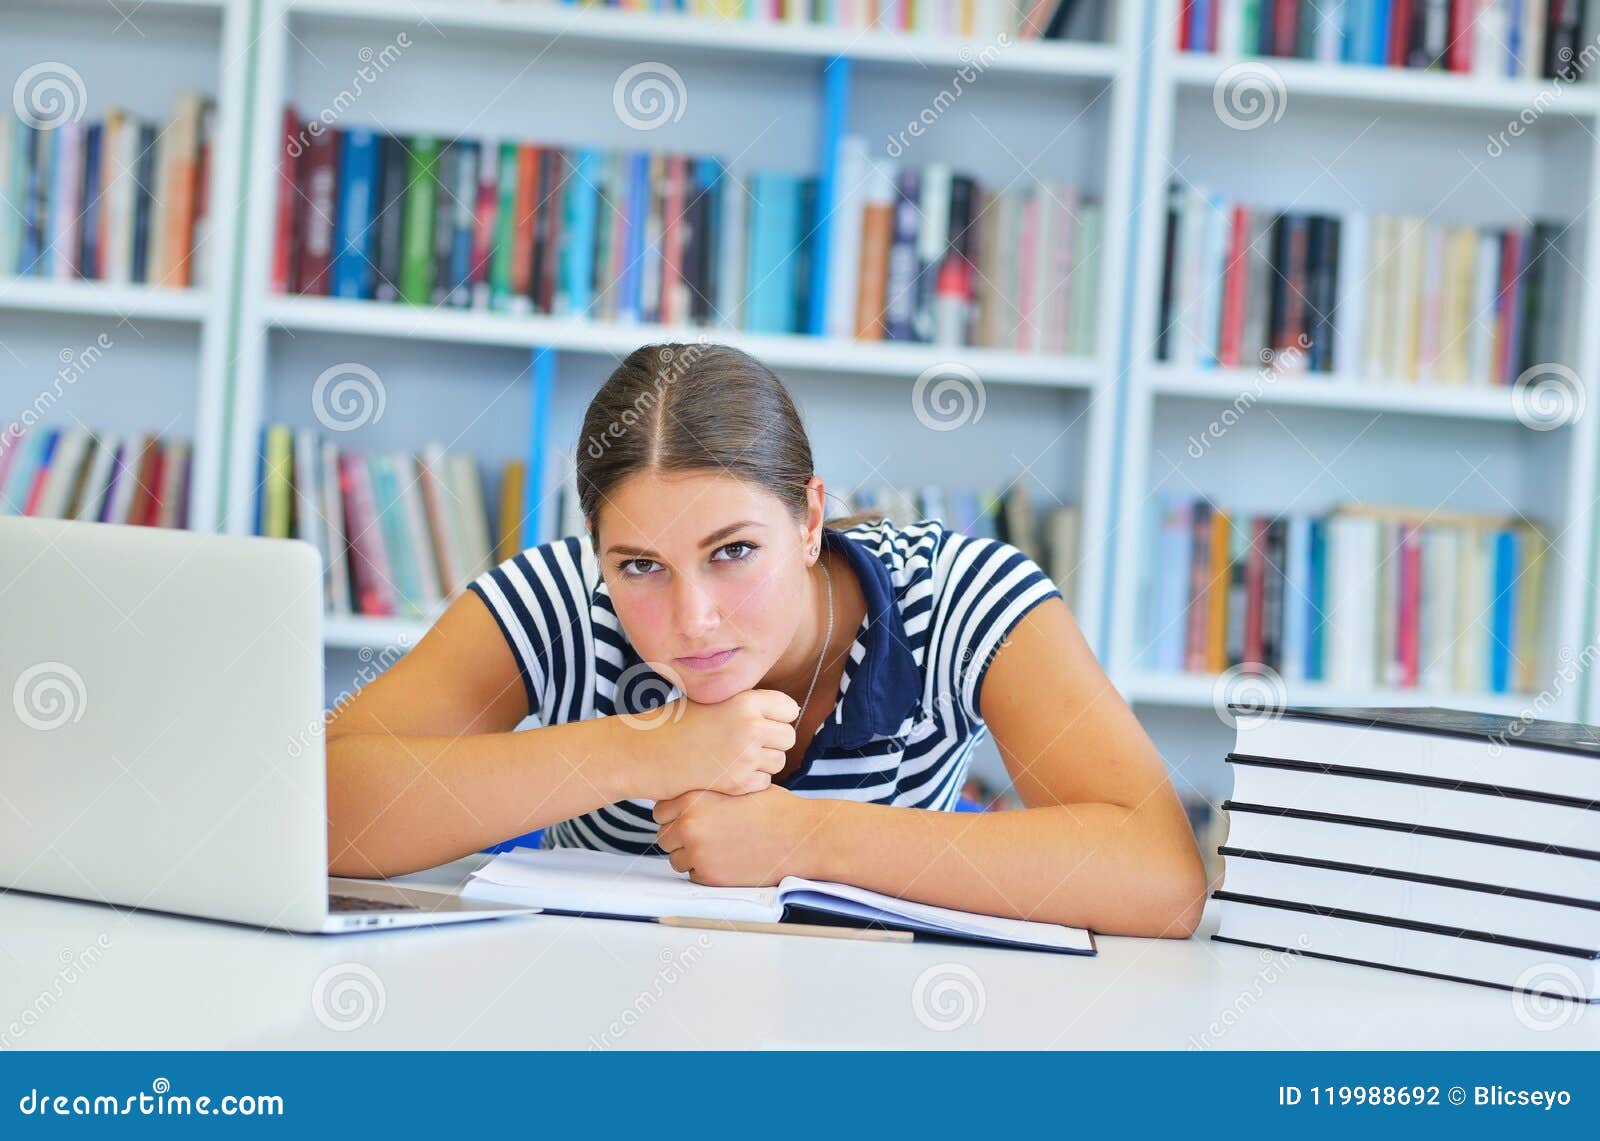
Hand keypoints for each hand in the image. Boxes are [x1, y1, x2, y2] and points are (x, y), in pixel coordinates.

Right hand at [621, 688, 798, 802]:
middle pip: (788, 737)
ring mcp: (745, 757)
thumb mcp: (712, 699)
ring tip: (736, 757)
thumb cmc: (676, 723)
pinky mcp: (738, 783)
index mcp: (745, 701)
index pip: (789, 708)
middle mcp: (750, 727)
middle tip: (750, 743)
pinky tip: (729, 773)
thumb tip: (783, 710)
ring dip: (763, 762)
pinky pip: (764, 782)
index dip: (777, 716)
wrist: (646, 753)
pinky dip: (751, 781)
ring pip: (778, 761)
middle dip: (773, 741)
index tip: (762, 721)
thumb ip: (745, 703)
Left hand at [653, 786, 821, 886]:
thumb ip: (706, 793)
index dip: (674, 814)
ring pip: (676, 859)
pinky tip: (728, 860)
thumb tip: (683, 800)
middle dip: (680, 837)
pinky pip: (693, 876)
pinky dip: (706, 871)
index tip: (688, 817)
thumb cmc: (773, 809)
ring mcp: (697, 852)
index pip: (660, 810)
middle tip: (706, 836)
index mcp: (694, 797)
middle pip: (664, 836)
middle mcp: (689, 824)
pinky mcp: (709, 876)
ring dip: (691, 856)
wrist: (799, 836)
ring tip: (719, 848)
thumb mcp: (735, 786)